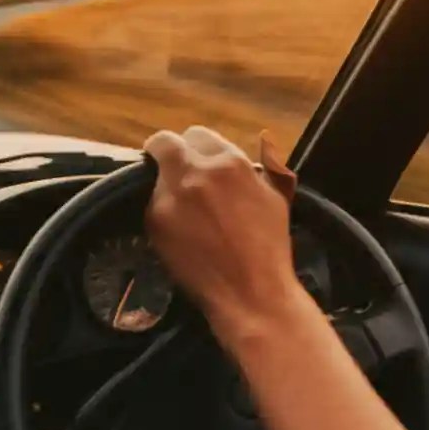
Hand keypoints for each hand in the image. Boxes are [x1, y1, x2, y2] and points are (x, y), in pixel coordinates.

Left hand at [143, 126, 305, 343]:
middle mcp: (196, 171)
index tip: (196, 163)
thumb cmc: (270, 247)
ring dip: (166, 187)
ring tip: (183, 211)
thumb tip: (264, 139)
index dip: (196, 149)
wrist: (251, 294)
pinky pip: (151, 205)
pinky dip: (162, 214)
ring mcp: (171, 195)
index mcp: (230, 162)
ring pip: (155, 176)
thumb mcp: (277, 198)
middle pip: (164, 143)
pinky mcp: (154, 220)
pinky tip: (180, 233)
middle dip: (166, 154)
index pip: (197, 135)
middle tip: (174, 174)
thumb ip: (268, 166)